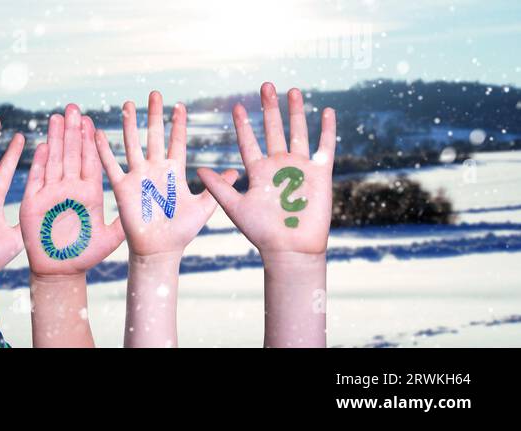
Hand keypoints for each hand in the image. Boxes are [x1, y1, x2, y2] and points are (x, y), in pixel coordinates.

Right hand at [20, 104, 123, 275]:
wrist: (60, 272)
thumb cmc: (85, 256)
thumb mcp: (112, 238)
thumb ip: (126, 220)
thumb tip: (148, 206)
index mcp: (88, 193)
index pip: (91, 160)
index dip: (90, 140)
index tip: (91, 120)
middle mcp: (70, 189)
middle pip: (71, 154)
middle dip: (72, 131)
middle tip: (74, 107)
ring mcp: (51, 194)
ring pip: (54, 161)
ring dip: (55, 139)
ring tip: (57, 117)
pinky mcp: (33, 203)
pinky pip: (37, 179)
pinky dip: (39, 162)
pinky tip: (42, 145)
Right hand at [97, 91, 233, 256]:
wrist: (160, 249)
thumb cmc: (182, 231)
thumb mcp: (205, 206)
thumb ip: (217, 186)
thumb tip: (237, 170)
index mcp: (174, 171)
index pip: (176, 141)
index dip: (177, 124)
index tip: (179, 105)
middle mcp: (155, 169)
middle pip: (154, 136)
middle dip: (154, 115)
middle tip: (154, 94)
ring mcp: (138, 176)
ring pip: (132, 144)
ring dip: (130, 125)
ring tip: (129, 104)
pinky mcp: (122, 188)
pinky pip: (111, 166)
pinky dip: (104, 150)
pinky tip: (99, 133)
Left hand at [197, 83, 334, 255]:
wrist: (290, 248)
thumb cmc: (261, 232)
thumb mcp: (235, 207)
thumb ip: (219, 187)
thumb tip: (198, 169)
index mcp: (258, 171)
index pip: (249, 142)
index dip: (243, 125)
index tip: (237, 106)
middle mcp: (279, 165)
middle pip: (273, 130)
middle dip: (269, 108)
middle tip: (265, 85)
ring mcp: (300, 167)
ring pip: (298, 132)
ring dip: (296, 112)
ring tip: (292, 90)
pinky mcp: (320, 173)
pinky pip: (324, 147)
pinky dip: (327, 130)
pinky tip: (327, 111)